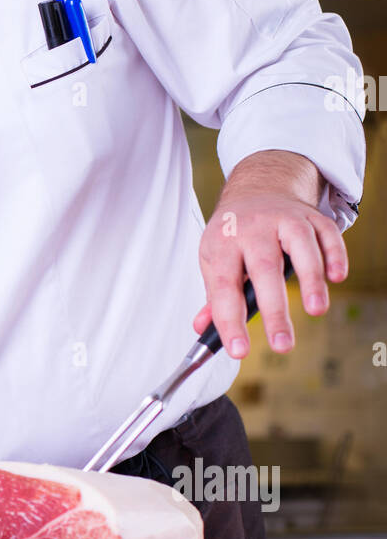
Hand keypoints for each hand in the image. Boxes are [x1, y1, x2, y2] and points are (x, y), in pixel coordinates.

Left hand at [192, 152, 347, 358]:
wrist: (257, 188)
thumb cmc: (234, 234)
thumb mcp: (214, 258)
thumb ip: (213, 297)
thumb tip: (203, 329)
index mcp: (222, 243)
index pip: (223, 287)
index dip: (229, 321)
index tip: (238, 350)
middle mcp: (252, 228)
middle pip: (264, 269)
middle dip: (274, 310)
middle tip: (281, 345)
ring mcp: (284, 219)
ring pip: (300, 246)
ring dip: (310, 279)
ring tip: (315, 310)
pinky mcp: (311, 216)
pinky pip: (326, 233)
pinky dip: (334, 255)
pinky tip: (336, 277)